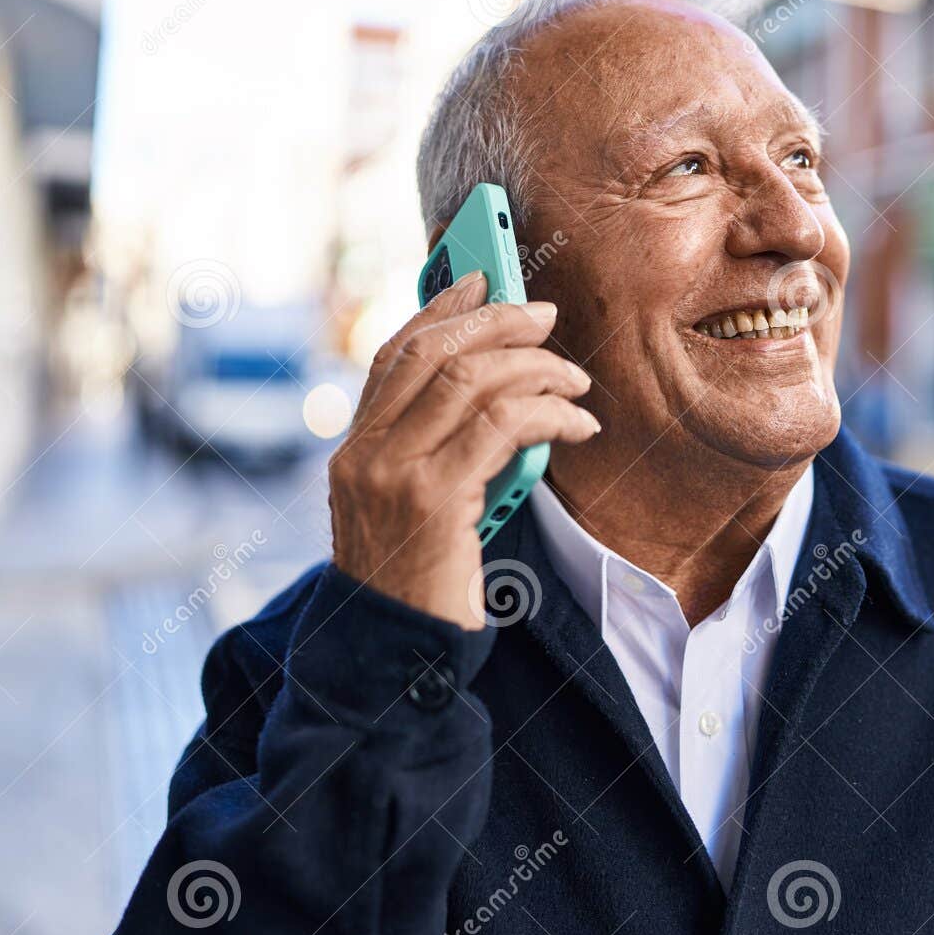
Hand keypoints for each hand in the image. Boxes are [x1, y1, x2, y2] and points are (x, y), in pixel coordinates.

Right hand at [328, 271, 597, 628]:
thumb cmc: (417, 584)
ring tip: (576, 380)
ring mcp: (392, 475)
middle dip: (497, 322)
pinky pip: (502, 427)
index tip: (484, 279)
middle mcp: (363, 454)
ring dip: (536, 368)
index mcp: (354, 450)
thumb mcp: (413, 510)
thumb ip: (435, 453)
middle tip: (546, 316)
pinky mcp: (433, 501)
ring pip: (470, 380)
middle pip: (432, 353)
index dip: (441, 309)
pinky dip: (549, 413)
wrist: (394, 655)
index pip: (394, 354)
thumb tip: (501, 395)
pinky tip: (578, 423)